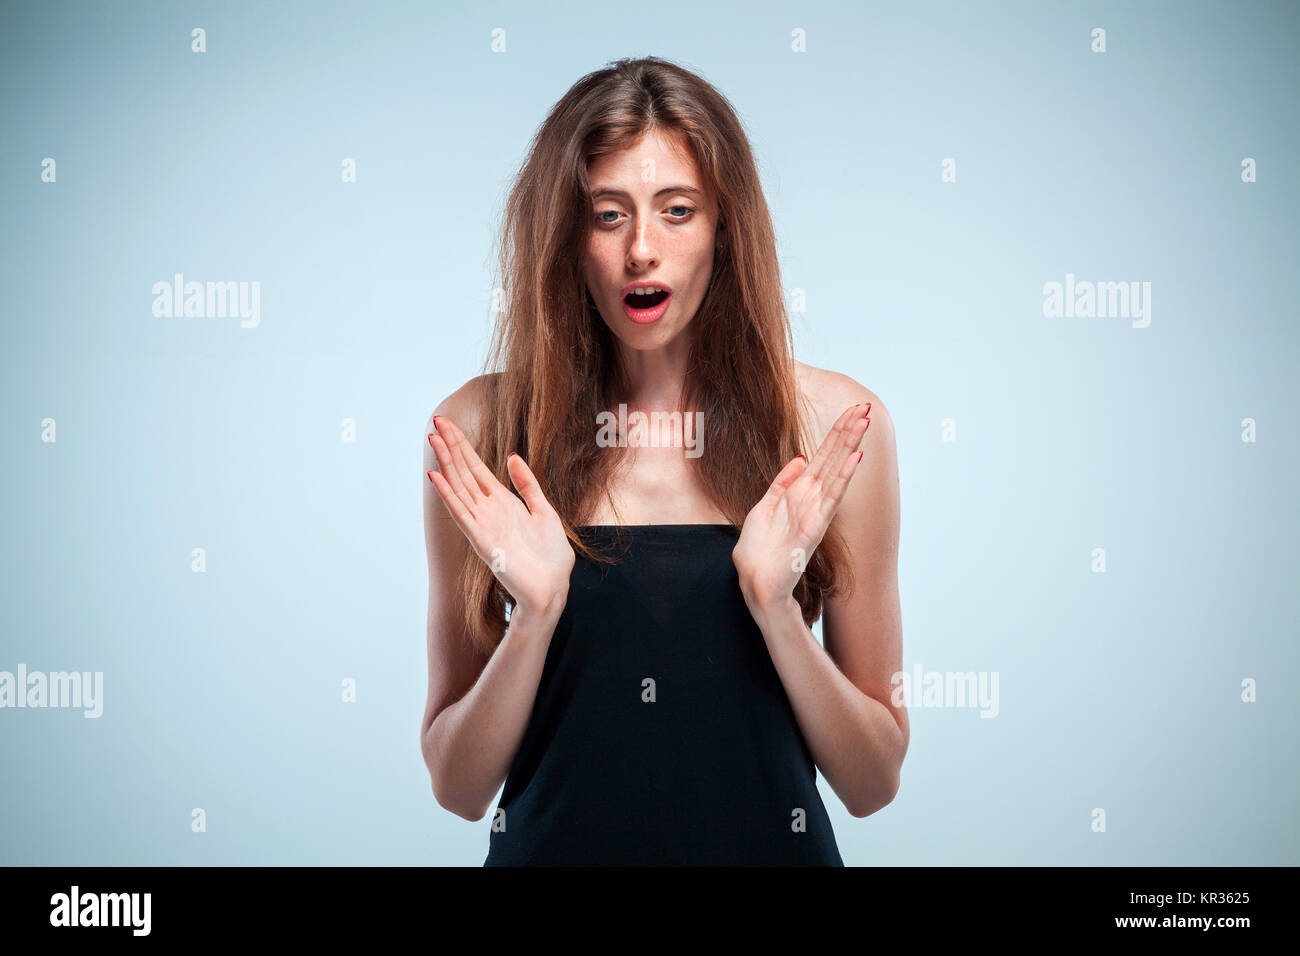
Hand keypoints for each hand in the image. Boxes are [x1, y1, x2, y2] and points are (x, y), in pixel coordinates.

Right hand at [427, 416, 574, 613]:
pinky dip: (448, 495)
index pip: (476, 467)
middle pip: (464, 471)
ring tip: (432, 439)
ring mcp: (483, 524)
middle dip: (451, 446)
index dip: (463, 445)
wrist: (553, 587)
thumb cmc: (550, 555)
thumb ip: (528, 484)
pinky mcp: (481, 540)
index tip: (448, 424)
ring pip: (459, 487)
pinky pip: (461, 513)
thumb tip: (512, 456)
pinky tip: (437, 477)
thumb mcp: (544, 510)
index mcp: (503, 501)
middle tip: (435, 420)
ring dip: (445, 463)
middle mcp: (488, 510)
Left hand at [732, 403, 870, 612]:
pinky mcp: (814, 527)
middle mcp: (811, 499)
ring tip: (864, 422)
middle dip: (848, 431)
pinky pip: (831, 497)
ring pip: (836, 472)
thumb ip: (782, 483)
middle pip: (833, 458)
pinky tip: (855, 458)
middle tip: (865, 407)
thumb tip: (800, 459)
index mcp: (798, 492)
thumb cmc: (759, 550)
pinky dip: (843, 477)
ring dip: (850, 446)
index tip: (851, 411)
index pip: (822, 456)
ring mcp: (815, 512)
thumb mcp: (764, 506)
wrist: (754, 581)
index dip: (835, 433)